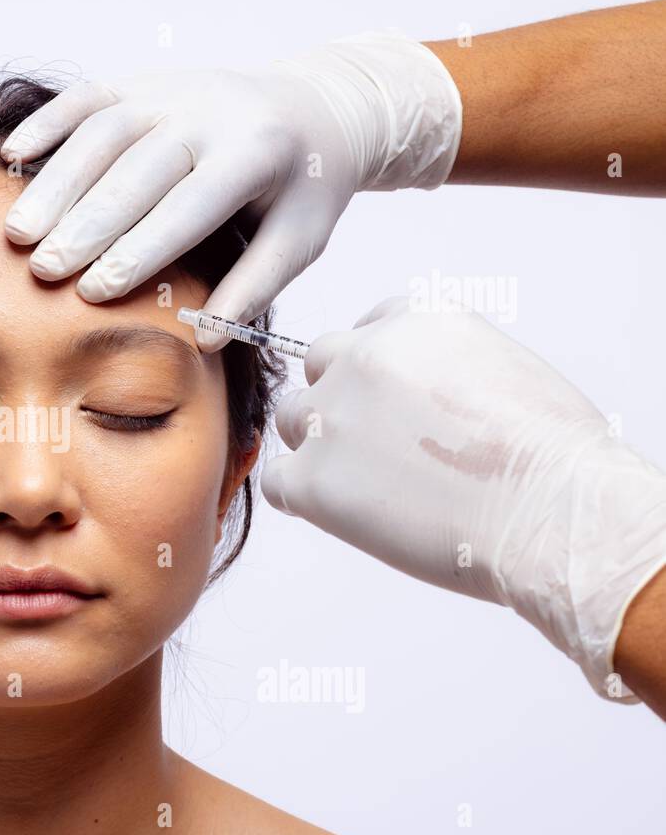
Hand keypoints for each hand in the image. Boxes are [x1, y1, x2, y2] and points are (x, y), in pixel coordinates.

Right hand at [0, 32, 461, 350]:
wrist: (313, 105)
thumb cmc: (300, 186)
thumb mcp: (299, 239)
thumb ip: (254, 288)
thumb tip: (204, 340)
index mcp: (255, 153)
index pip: (186, 208)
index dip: (138, 251)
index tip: (93, 293)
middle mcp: (210, 111)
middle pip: (135, 170)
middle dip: (85, 224)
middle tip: (43, 271)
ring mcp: (171, 89)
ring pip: (102, 132)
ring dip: (56, 183)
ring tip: (18, 233)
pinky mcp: (143, 80)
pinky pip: (88, 96)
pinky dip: (47, 124)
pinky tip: (12, 157)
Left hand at [261, 296, 665, 702]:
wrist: (556, 515)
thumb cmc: (552, 458)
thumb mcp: (504, 370)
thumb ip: (442, 366)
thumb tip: (417, 394)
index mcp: (417, 319)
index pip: (367, 332)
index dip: (378, 376)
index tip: (402, 410)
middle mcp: (365, 354)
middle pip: (320, 369)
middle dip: (343, 405)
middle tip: (384, 454)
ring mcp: (334, 415)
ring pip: (295, 422)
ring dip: (321, 451)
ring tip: (377, 490)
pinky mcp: (313, 478)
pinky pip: (277, 481)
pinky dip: (301, 500)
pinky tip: (346, 516)